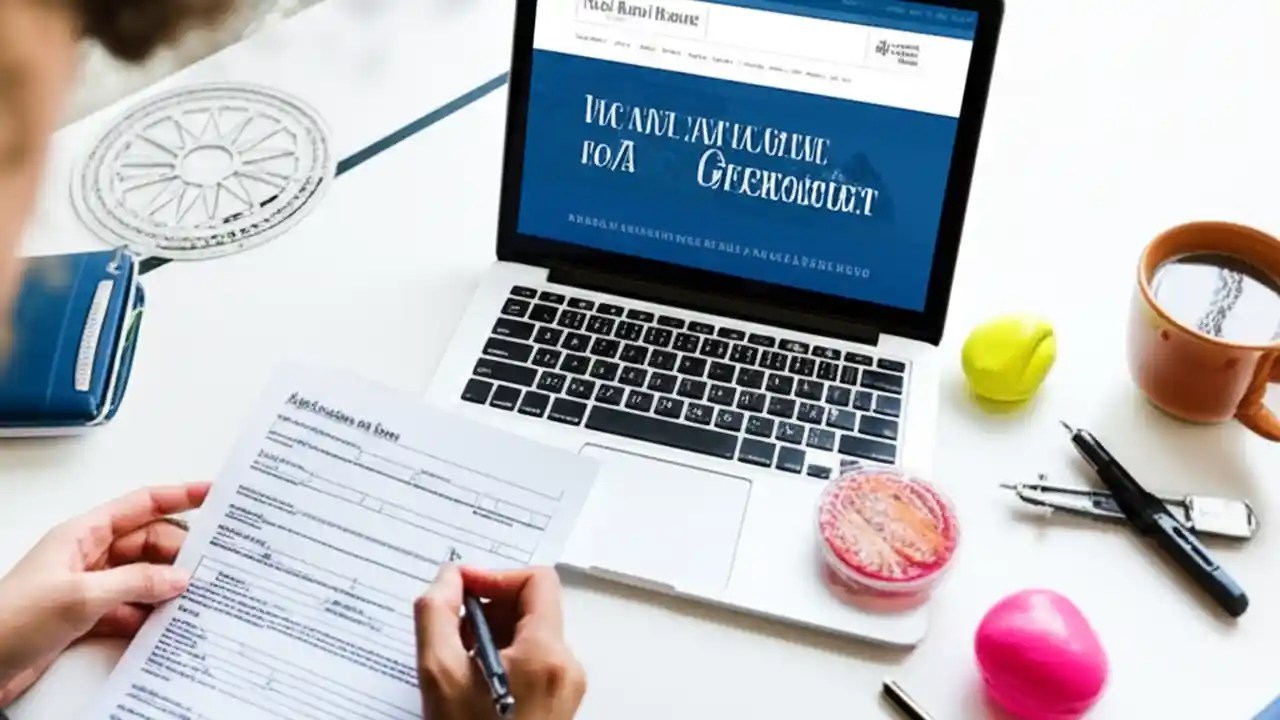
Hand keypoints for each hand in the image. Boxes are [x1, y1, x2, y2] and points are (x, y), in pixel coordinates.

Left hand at [0, 482, 209, 704]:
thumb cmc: (11, 620)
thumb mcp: (81, 597)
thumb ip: (136, 583)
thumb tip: (178, 577)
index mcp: (83, 534)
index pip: (141, 504)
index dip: (179, 496)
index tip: (213, 495)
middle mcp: (89, 555)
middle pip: (149, 543)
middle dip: (179, 553)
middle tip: (210, 566)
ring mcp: (89, 586)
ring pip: (143, 577)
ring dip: (166, 587)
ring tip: (195, 596)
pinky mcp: (87, 617)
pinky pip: (131, 608)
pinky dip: (148, 615)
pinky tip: (163, 625)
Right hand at [415, 565, 585, 719]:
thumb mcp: (439, 676)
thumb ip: (436, 614)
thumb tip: (447, 577)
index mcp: (546, 653)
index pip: (536, 580)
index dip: (494, 575)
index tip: (460, 587)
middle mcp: (566, 666)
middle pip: (533, 606)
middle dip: (488, 608)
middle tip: (451, 626)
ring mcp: (565, 687)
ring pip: (530, 634)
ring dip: (491, 633)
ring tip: (457, 658)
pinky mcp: (557, 703)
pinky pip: (533, 661)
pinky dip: (501, 657)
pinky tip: (470, 680)